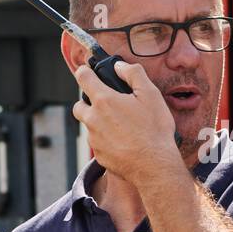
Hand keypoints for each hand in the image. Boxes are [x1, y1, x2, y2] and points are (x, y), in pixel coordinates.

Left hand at [72, 61, 184, 187]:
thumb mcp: (151, 94)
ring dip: (99, 122)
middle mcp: (93, 119)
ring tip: (122, 126)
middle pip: (78, 105)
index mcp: (104, 100)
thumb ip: (133, 74)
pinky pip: (98, 143)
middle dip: (88, 102)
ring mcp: (94, 139)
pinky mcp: (99, 155)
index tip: (89, 72)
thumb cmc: (154, 130)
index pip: (82, 77)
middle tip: (108, 104)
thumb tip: (120, 66)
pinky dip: (107, 140)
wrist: (154, 166)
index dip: (85, 71)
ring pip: (89, 125)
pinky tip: (124, 141)